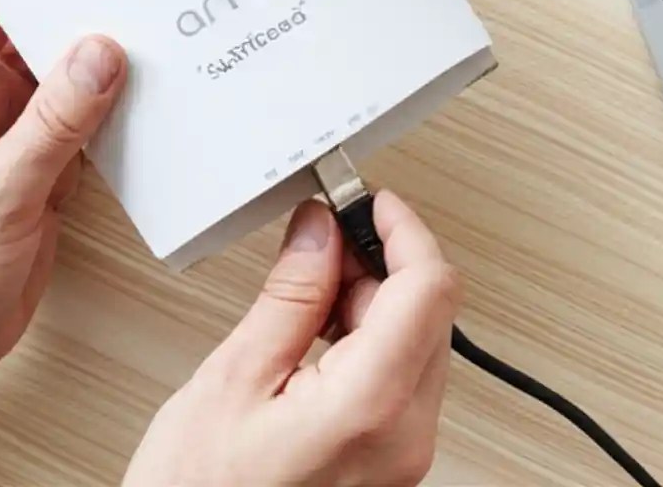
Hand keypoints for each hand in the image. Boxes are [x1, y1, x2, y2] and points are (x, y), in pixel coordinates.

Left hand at [0, 0, 127, 473]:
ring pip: (68, 79)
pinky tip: (155, 103)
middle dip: (86, 14)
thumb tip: (99, 52)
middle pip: (35, 36)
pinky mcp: (44, 168)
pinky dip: (118, 113)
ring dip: (108, 66)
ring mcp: (14, 136)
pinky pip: (86, 124)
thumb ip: (51, 123)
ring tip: (163, 40)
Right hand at [124, 192, 461, 486]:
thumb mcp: (232, 379)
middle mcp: (405, 436)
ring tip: (307, 291)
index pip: (429, 288)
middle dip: (381, 262)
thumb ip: (289, 297)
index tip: (368, 202)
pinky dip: (368, 342)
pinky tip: (317, 333)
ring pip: (419, 343)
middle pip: (430, 313)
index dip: (402, 230)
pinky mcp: (390, 461)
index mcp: (371, 407)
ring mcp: (403, 454)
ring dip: (372, 301)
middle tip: (324, 237)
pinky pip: (401, 379)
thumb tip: (319, 232)